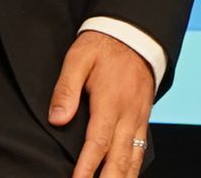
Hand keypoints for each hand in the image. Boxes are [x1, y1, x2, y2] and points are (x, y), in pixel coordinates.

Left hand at [48, 30, 154, 177]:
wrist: (134, 36)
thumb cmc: (102, 47)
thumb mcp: (78, 58)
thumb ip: (66, 89)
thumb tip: (57, 118)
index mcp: (109, 102)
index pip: (98, 142)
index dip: (87, 167)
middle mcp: (128, 114)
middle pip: (119, 158)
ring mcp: (138, 119)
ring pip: (134, 158)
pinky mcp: (143, 119)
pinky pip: (141, 150)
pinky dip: (135, 168)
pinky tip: (126, 177)